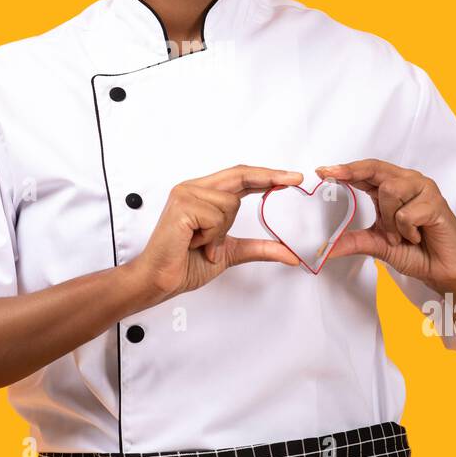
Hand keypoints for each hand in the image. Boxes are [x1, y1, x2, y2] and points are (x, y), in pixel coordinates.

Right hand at [128, 165, 305, 304]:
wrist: (160, 281)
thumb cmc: (185, 264)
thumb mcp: (230, 253)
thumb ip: (258, 248)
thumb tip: (289, 254)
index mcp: (202, 194)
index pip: (240, 177)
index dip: (266, 175)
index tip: (292, 178)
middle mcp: (193, 188)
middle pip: (239, 175)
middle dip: (269, 177)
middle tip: (295, 179)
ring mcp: (185, 194)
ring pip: (231, 203)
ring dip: (222, 232)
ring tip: (203, 245)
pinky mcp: (182, 206)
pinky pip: (216, 217)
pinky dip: (212, 236)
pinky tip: (195, 244)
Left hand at [315, 159, 455, 290]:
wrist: (442, 270)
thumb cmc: (415, 251)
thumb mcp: (377, 245)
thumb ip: (353, 241)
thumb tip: (325, 247)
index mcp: (391, 188)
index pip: (365, 172)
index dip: (344, 170)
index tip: (322, 172)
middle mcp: (407, 182)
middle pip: (375, 168)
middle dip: (352, 172)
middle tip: (331, 175)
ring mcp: (423, 190)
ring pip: (391, 190)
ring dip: (390, 220)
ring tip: (400, 236)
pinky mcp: (436, 203)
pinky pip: (407, 213)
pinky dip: (406, 231)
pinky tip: (417, 236)